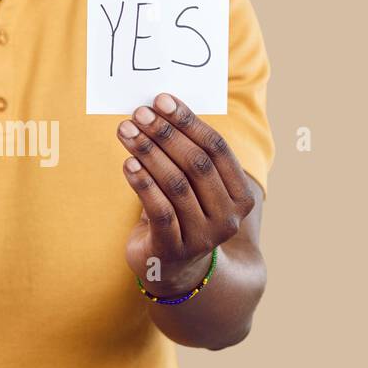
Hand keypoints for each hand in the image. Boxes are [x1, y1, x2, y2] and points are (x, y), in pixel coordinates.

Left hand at [117, 93, 256, 297]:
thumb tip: (159, 108)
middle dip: (165, 134)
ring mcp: (203, 236)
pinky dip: (142, 183)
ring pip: (176, 184)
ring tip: (126, 132)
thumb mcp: (192, 185)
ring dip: (148, 152)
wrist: (171, 267)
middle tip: (138, 113)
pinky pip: (159, 210)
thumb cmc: (181, 213)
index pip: (217, 148)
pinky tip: (127, 164)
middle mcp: (228, 217)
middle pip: (197, 164)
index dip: (189, 121)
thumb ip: (186, 153)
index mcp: (241, 195)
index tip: (161, 100)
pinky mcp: (174, 249)